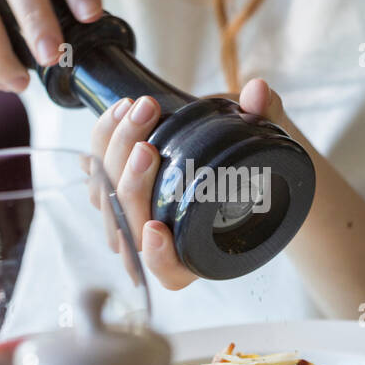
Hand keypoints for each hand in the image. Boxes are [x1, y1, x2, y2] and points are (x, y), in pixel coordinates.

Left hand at [90, 78, 290, 289]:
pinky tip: (121, 111)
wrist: (229, 150)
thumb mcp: (268, 143)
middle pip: (128, 227)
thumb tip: (259, 92)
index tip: (157, 228)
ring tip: (139, 112)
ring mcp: (132, 213)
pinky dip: (103, 139)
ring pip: (105, 196)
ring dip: (115, 153)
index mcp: (196, 250)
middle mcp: (159, 240)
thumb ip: (266, 118)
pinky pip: (96, 168)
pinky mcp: (114, 184)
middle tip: (148, 145)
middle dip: (131, 185)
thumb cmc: (253, 163)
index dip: (158, 258)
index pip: (169, 272)